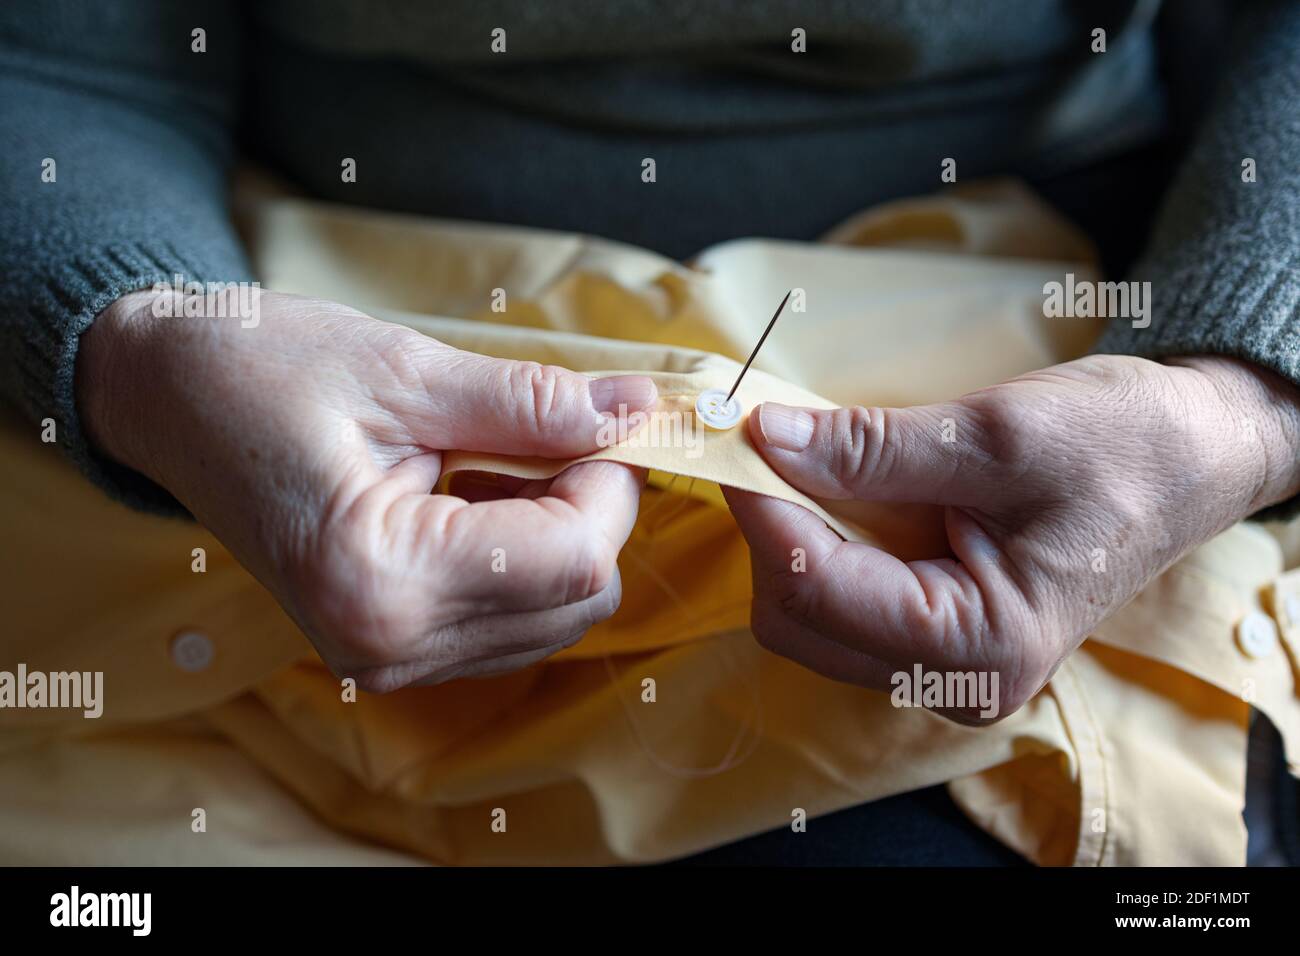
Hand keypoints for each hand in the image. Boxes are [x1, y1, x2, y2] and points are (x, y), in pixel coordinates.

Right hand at [77, 288, 657, 689]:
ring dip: (559, 536)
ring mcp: (384, 658)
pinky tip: (480, 496)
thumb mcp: (403, 371)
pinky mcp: (388, 649)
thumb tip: (638, 408)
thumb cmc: (263, 370)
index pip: (572, 559)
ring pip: (554, 619)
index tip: (607, 417)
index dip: (613, 481)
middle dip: (592, 509)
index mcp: (381, 577)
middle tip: (552, 429)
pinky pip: (509, 623)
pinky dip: (523, 560)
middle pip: (577, 600)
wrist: (166, 401)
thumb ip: (531, 402)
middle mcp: (385, 644)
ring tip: (497, 459)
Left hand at [723, 354, 1299, 722]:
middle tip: (766, 441)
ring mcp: (941, 664)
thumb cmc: (1123, 447)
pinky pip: (841, 598)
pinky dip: (819, 541)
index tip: (733, 433)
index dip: (761, 509)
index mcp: (980, 649)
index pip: (819, 590)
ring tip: (808, 458)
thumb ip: (872, 450)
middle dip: (770, 529)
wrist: (1191, 457)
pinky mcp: (933, 633)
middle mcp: (954, 680)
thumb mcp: (996, 436)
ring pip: (809, 614)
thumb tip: (764, 435)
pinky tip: (837, 487)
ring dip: (790, 534)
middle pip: (798, 620)